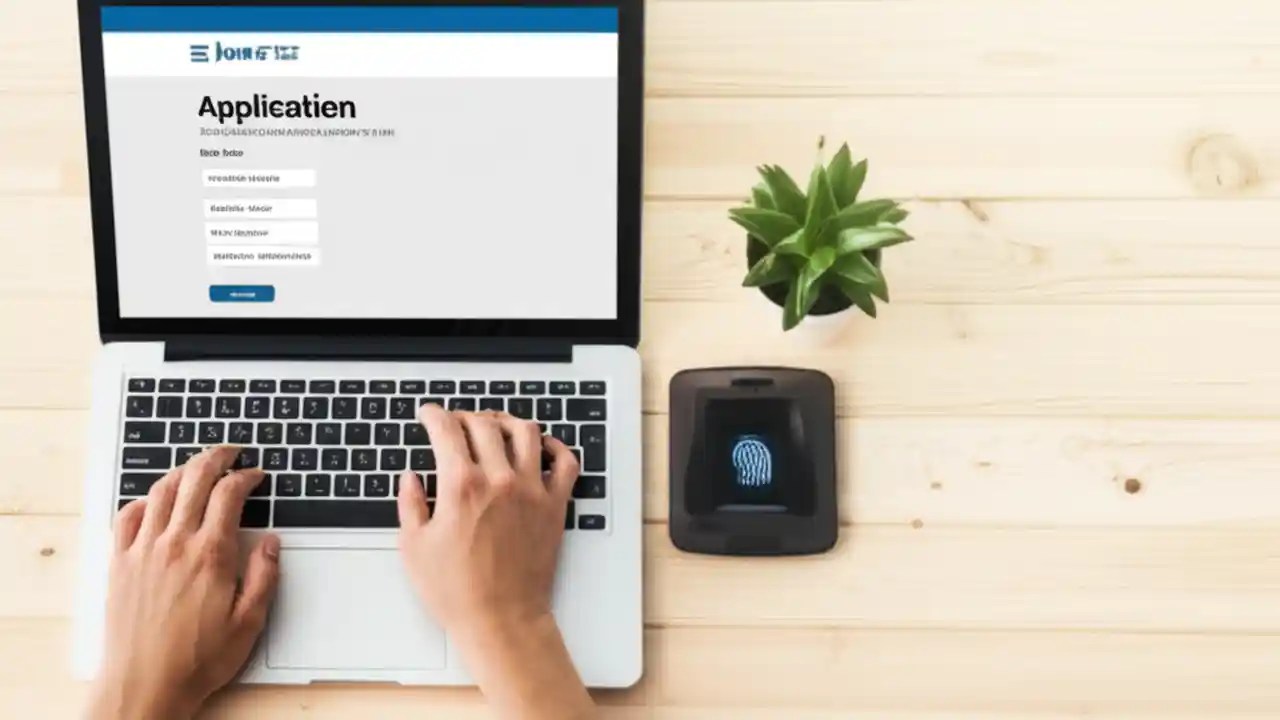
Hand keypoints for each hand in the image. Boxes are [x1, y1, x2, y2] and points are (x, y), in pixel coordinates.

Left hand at [87, 446, 278, 719]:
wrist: (144, 686)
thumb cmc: (196, 660)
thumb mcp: (249, 623)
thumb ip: (263, 577)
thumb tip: (270, 543)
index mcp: (211, 555)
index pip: (229, 494)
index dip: (246, 476)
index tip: (256, 475)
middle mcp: (174, 544)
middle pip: (194, 479)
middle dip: (215, 457)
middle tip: (230, 450)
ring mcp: (142, 551)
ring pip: (161, 490)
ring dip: (182, 470)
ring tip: (196, 466)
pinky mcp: (119, 564)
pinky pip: (127, 517)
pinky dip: (144, 500)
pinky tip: (155, 502)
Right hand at [397, 405, 593, 718]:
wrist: (501, 619)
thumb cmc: (457, 591)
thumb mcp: (414, 547)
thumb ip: (410, 504)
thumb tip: (411, 478)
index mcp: (461, 486)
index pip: (447, 430)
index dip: (433, 415)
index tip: (428, 414)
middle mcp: (500, 480)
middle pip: (484, 424)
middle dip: (465, 416)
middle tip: (455, 423)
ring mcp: (532, 490)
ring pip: (526, 432)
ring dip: (506, 421)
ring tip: (494, 426)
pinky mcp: (555, 505)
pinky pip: (565, 462)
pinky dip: (555, 446)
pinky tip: (541, 446)